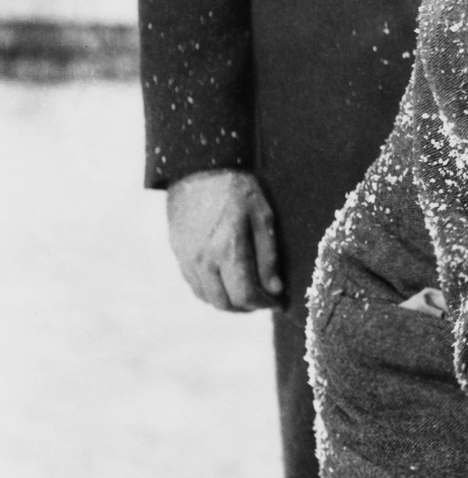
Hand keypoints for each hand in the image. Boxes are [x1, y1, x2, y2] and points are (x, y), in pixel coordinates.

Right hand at [165, 168, 281, 310]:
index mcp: (227, 250)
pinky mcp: (178, 254)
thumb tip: (274, 289)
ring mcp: (187, 259)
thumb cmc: (236, 189)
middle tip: (265, 299)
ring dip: (229, 302)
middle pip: (225, 303)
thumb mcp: (262, 216)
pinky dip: (212, 291)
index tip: (279, 301)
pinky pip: (194, 285)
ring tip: (248, 292)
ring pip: (207, 298)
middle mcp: (203, 260)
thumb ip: (268, 256)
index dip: (265, 304)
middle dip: (248, 307)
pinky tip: (227, 281)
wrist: (197, 170)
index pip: (245, 295)